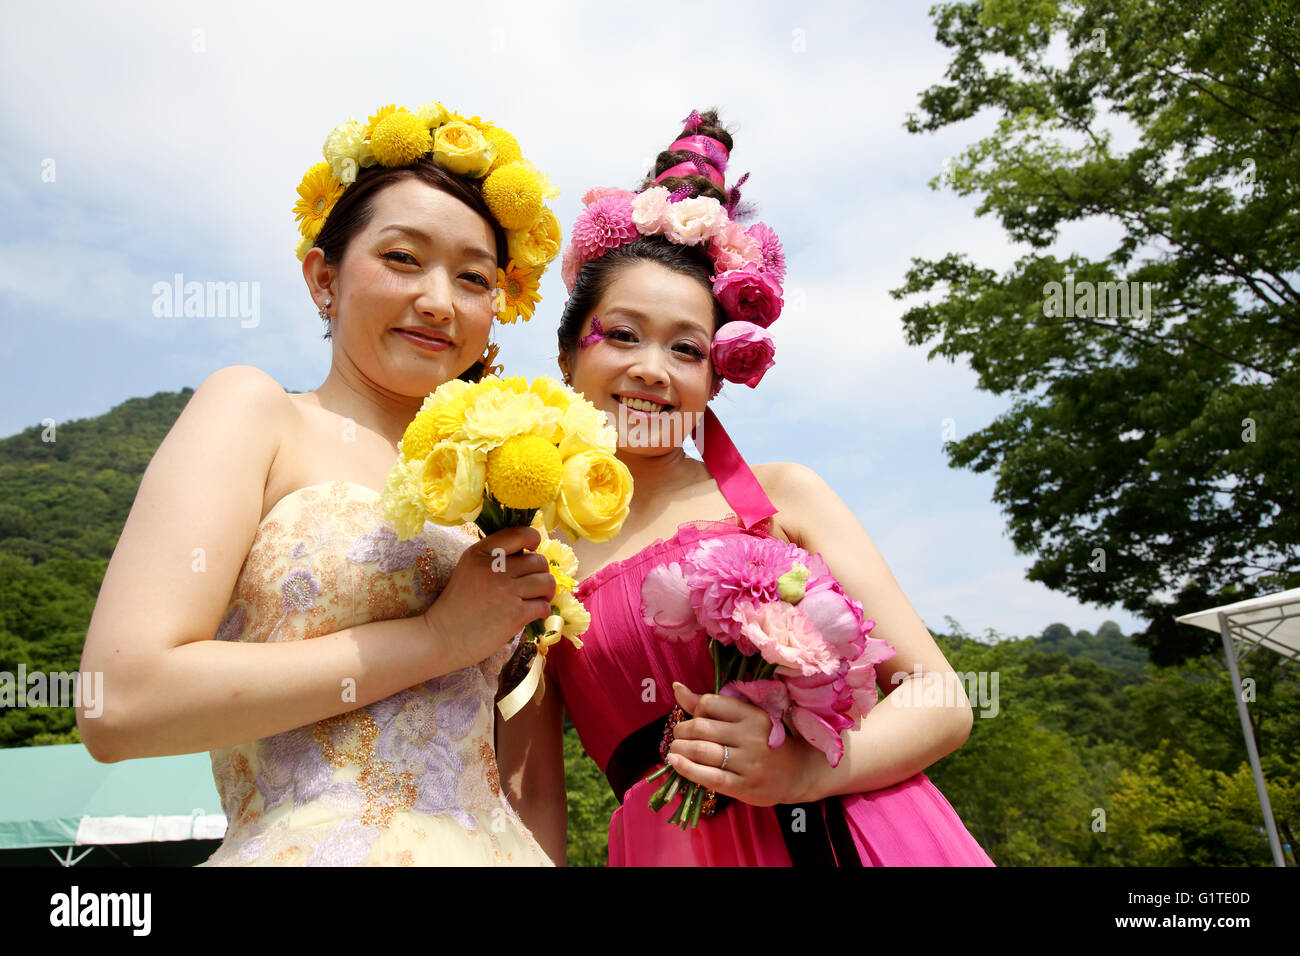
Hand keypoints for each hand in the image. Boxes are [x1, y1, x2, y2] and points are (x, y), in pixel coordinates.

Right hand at [425, 525, 554, 671]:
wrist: (442, 638)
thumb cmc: (458, 605)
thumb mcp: (468, 569)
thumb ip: (494, 557)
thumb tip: (529, 553)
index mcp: (480, 553)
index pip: (520, 533)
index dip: (533, 539)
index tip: (532, 551)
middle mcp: (494, 568)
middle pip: (539, 561)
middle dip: (541, 573)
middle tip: (533, 585)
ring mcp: (506, 591)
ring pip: (547, 582)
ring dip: (546, 592)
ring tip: (536, 599)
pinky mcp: (515, 614)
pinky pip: (544, 606)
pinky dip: (542, 611)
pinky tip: (531, 615)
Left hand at [665, 682, 821, 806]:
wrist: (798, 773)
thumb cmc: (766, 741)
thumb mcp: (745, 718)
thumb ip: (710, 705)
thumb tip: (676, 688)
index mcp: (752, 715)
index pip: (709, 704)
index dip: (694, 710)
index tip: (694, 720)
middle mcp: (751, 737)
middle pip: (700, 728)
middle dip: (681, 732)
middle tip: (678, 737)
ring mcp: (748, 763)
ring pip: (701, 751)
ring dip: (679, 749)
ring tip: (674, 751)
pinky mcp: (743, 786)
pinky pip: (709, 776)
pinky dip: (687, 769)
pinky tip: (675, 763)